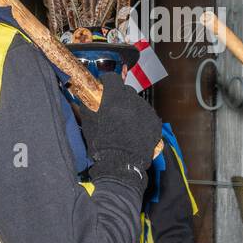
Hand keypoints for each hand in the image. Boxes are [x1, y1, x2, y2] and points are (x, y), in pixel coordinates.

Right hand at [74, 74, 162, 192]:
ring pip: (138, 103)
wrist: (121, 164)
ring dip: (131, 109)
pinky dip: (142, 121)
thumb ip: (88, 105)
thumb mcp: (89, 122)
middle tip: (113, 111)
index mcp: (115, 97)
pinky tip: (135, 132)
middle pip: (125, 91)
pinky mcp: (155, 122)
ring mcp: (146, 111)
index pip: (111, 79)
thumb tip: (87, 94)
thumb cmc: (101, 144)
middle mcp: (133, 100)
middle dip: (119, 98)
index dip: (106, 83)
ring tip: (125, 125)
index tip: (103, 88)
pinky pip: (148, 116)